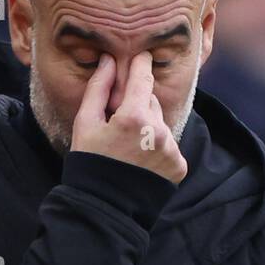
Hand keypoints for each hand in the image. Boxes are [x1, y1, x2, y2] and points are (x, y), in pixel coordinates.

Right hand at [71, 52, 187, 183]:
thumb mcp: (85, 123)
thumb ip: (99, 88)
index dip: (141, 64)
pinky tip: (141, 162)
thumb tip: (108, 60)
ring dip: (148, 129)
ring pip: (161, 125)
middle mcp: (158, 131)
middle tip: (120, 125)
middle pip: (151, 103)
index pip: (143, 77)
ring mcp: (171, 149)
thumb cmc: (90, 163)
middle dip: (138, 107)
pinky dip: (158, 149)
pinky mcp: (179, 166)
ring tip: (129, 149)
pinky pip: (169, 146)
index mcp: (134, 117)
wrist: (105, 207)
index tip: (142, 56)